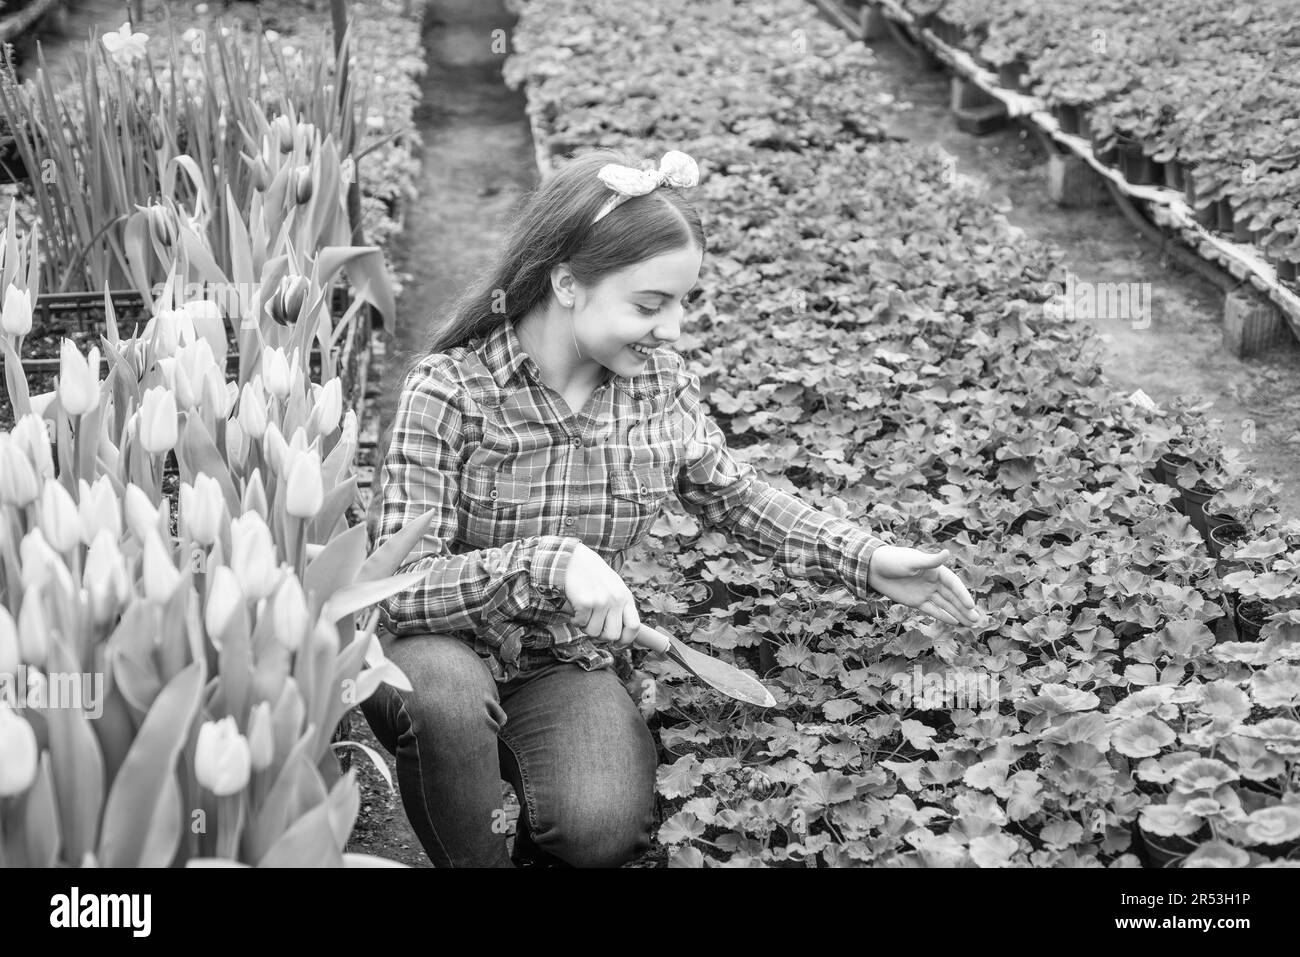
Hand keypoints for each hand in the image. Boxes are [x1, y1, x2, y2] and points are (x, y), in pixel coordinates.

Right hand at [560, 542, 641, 650]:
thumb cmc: (593, 575)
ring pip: (594, 632)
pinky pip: (581, 624)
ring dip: (585, 627)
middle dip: (601, 636)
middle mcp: (616, 600)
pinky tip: (575, 609)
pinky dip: (575, 620)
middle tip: (593, 626)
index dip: (626, 640)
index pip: (634, 627)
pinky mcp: (586, 602)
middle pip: (613, 635)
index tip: (617, 644)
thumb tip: (620, 635)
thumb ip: (619, 607)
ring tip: (583, 613)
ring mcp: (601, 601)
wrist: (573, 559)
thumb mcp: (613, 587)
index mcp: (625, 597)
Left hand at [866, 545, 982, 627]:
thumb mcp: (912, 561)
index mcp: (935, 570)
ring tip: (971, 624)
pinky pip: (932, 610)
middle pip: (952, 597)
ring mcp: (926, 592)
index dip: (963, 595)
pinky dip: (943, 616)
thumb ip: (930, 561)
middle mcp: (933, 582)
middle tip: (978, 620)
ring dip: (958, 614)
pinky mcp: (916, 602)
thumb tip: (947, 552)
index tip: (971, 606)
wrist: (873, 568)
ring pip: (945, 605)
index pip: (953, 584)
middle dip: (965, 608)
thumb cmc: (893, 560)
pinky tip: (955, 622)